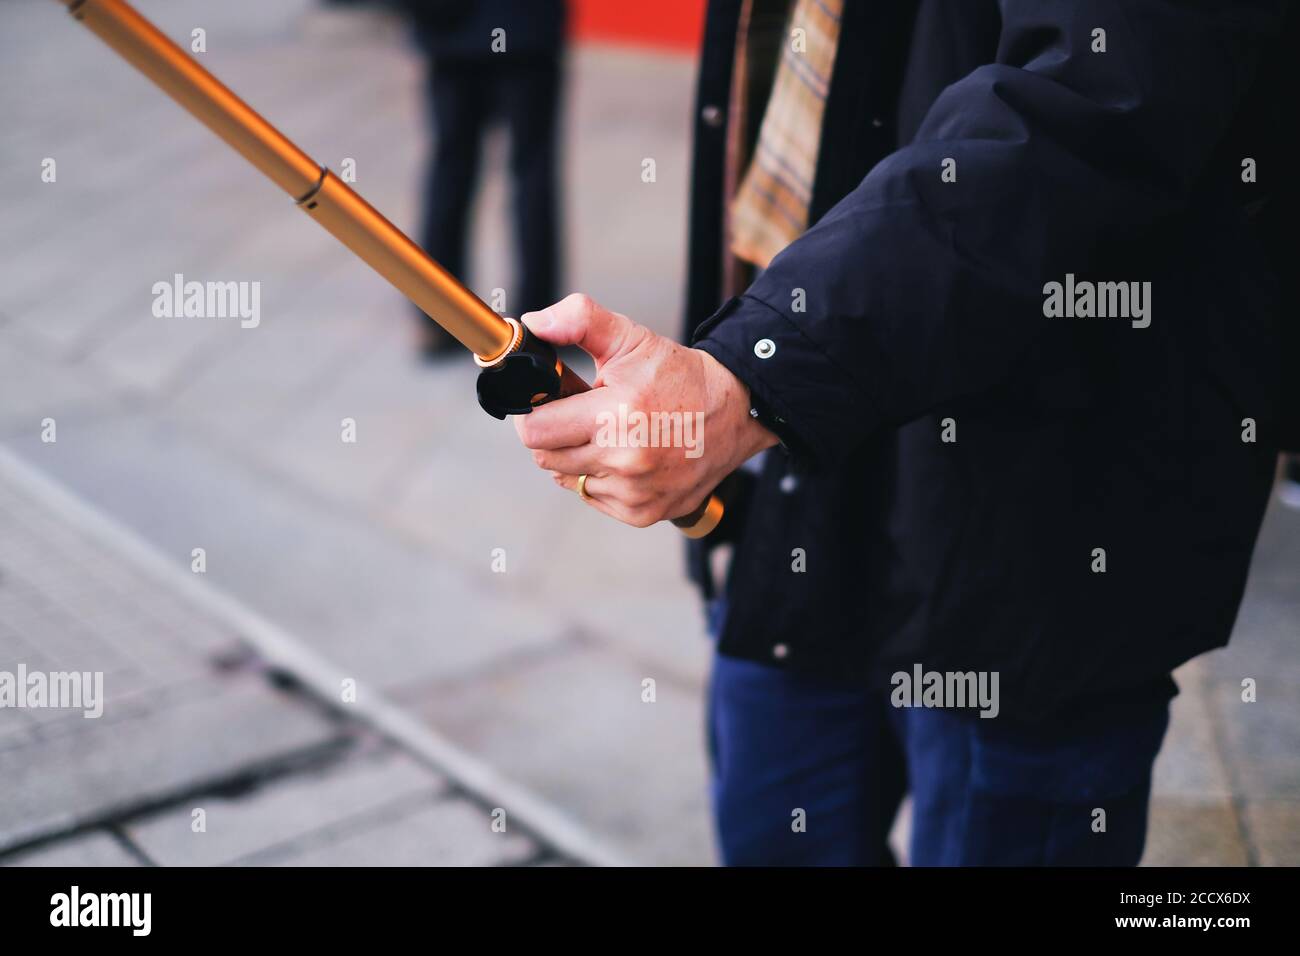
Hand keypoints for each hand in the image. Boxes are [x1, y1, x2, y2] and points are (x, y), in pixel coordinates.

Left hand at [513, 294, 777, 527]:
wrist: (734, 411)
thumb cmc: (680, 377)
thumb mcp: (630, 337)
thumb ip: (578, 320)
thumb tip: (534, 324)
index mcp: (617, 416)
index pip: (535, 431)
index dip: (534, 413)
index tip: (551, 402)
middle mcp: (625, 460)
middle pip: (546, 458)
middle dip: (556, 433)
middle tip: (584, 414)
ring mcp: (634, 492)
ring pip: (568, 479)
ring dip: (577, 458)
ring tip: (610, 434)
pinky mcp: (642, 512)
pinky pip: (594, 497)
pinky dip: (600, 479)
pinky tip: (624, 456)